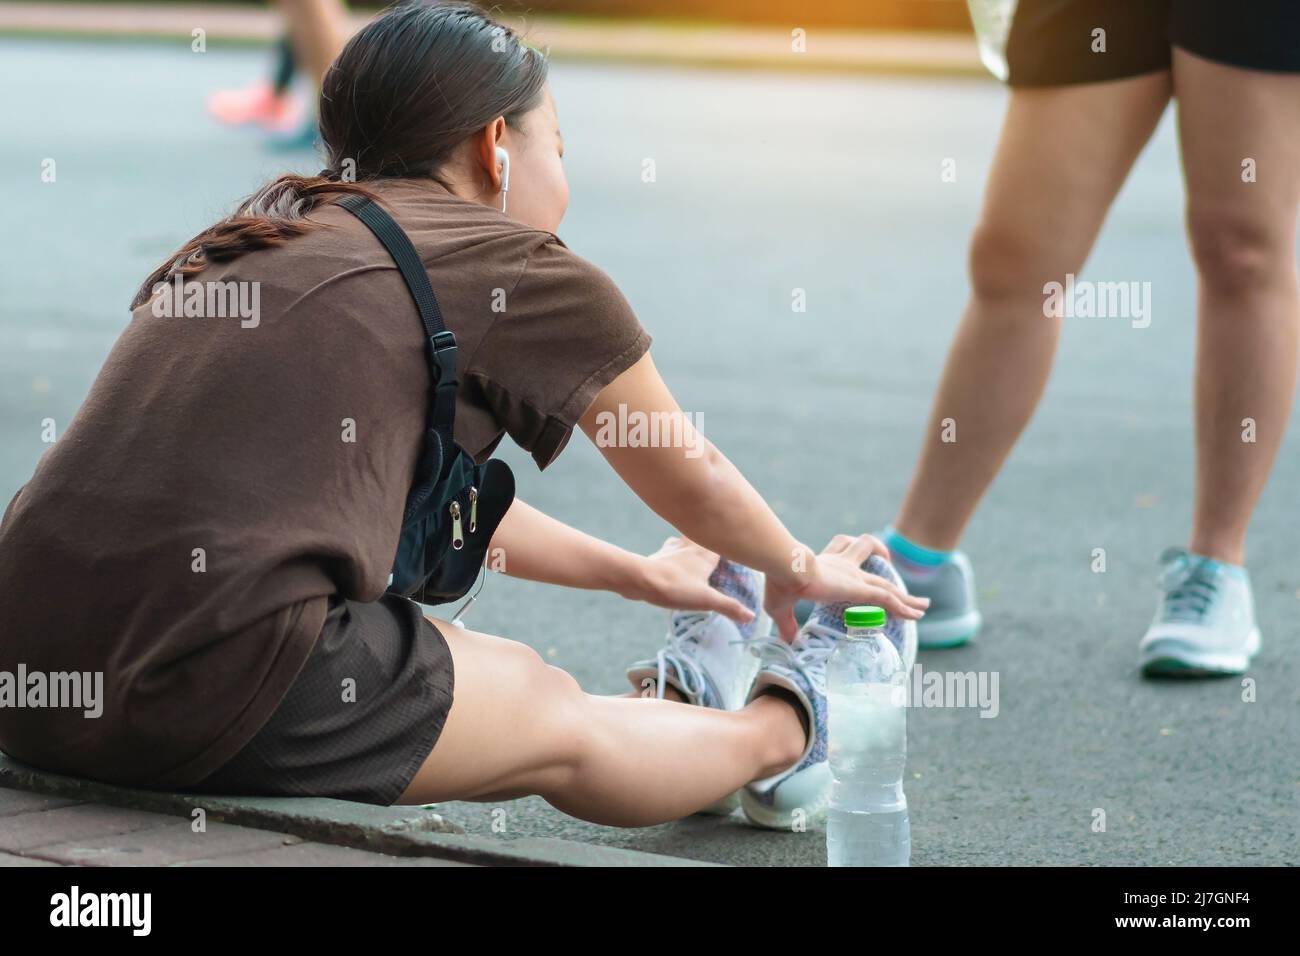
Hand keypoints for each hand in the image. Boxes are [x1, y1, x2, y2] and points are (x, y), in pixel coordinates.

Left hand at [621, 537, 755, 624]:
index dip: (731, 540)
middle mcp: (691, 545)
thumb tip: (751, 616)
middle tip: (718, 543)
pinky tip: (674, 561)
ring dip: (692, 543)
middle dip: (711, 537)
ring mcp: (674, 548)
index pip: (723, 540)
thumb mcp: (706, 600)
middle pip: (705, 534)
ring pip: (687, 538)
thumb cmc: (677, 588)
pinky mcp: (659, 554)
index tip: (738, 542)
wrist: (641, 580)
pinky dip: (675, 552)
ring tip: (697, 551)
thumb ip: (729, 607)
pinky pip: (671, 548)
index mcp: (705, 553)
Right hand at [764, 534, 929, 640]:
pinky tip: (915, 615)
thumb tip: (787, 640)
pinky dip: (903, 607)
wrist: (786, 568)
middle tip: (900, 585)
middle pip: (874, 562)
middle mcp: (844, 567)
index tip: (862, 571)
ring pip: (886, 585)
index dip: (858, 558)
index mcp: (826, 565)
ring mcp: (854, 577)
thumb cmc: (779, 581)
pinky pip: (887, 599)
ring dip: (905, 597)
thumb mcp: (780, 606)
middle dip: (888, 569)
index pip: (847, 552)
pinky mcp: (859, 588)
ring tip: (922, 607)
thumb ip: (787, 623)